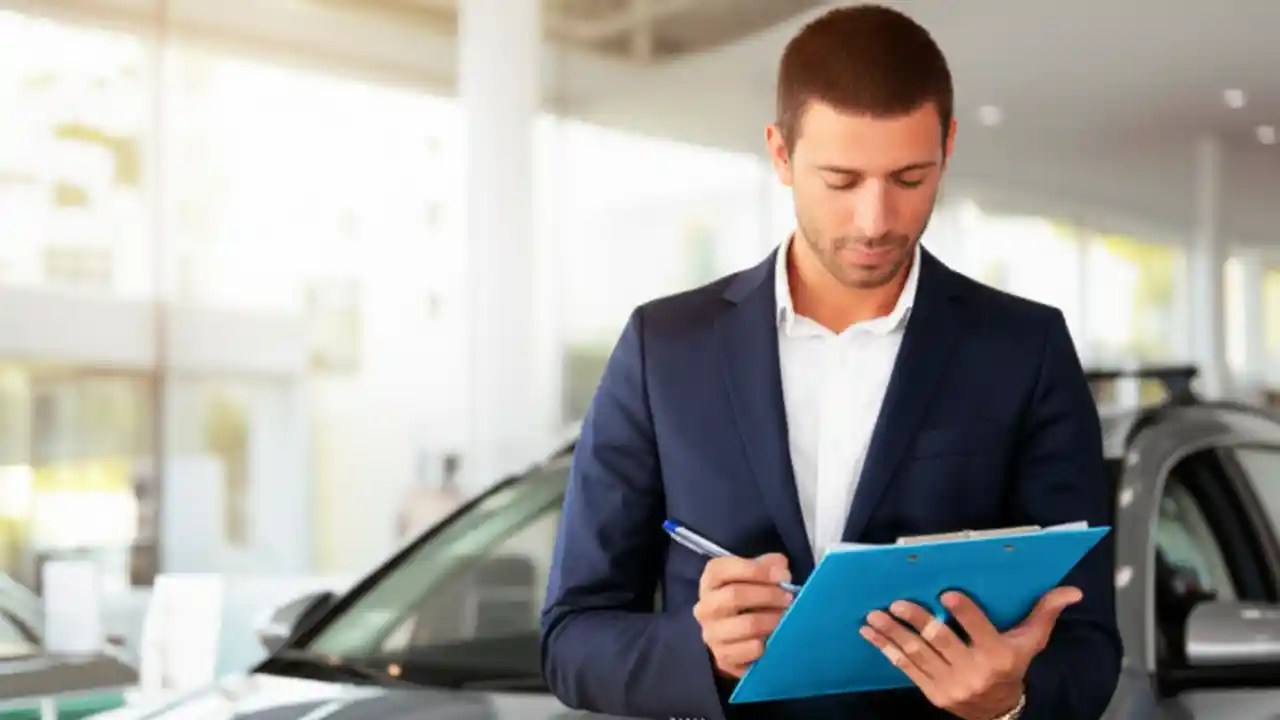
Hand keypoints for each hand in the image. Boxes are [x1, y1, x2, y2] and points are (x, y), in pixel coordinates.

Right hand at [692, 553, 792, 678]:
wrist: (737, 635)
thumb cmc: (751, 596)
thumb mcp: (757, 574)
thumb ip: (770, 566)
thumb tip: (782, 573)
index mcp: (710, 580)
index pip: (724, 569)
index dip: (757, 570)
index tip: (783, 576)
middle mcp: (705, 607)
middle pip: (734, 595)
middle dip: (768, 595)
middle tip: (788, 598)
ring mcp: (712, 634)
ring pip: (746, 625)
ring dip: (773, 619)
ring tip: (787, 617)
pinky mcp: (724, 658)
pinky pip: (752, 649)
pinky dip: (770, 642)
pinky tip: (778, 636)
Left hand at [860, 586, 1082, 719]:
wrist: (999, 710)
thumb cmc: (1013, 665)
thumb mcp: (1031, 642)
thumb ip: (1045, 612)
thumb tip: (1073, 590)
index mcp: (999, 655)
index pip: (979, 631)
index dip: (964, 613)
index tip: (946, 594)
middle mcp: (974, 672)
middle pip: (941, 641)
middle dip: (918, 622)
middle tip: (897, 603)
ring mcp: (950, 684)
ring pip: (917, 654)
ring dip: (893, 634)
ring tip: (874, 615)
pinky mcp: (932, 693)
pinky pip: (905, 668)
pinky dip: (885, 649)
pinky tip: (870, 633)